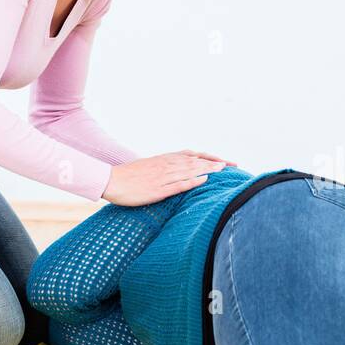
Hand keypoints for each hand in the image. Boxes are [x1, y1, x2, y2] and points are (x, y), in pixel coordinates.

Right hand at [102, 150, 233, 205]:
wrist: (110, 181)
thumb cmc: (129, 177)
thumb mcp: (150, 168)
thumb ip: (165, 167)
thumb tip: (178, 170)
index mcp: (165, 160)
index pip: (192, 155)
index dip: (210, 157)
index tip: (225, 161)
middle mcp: (166, 165)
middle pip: (195, 161)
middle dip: (215, 163)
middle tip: (233, 165)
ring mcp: (162, 177)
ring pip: (189, 170)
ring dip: (207, 169)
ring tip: (224, 170)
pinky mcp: (157, 189)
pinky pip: (177, 184)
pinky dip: (192, 182)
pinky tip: (204, 180)